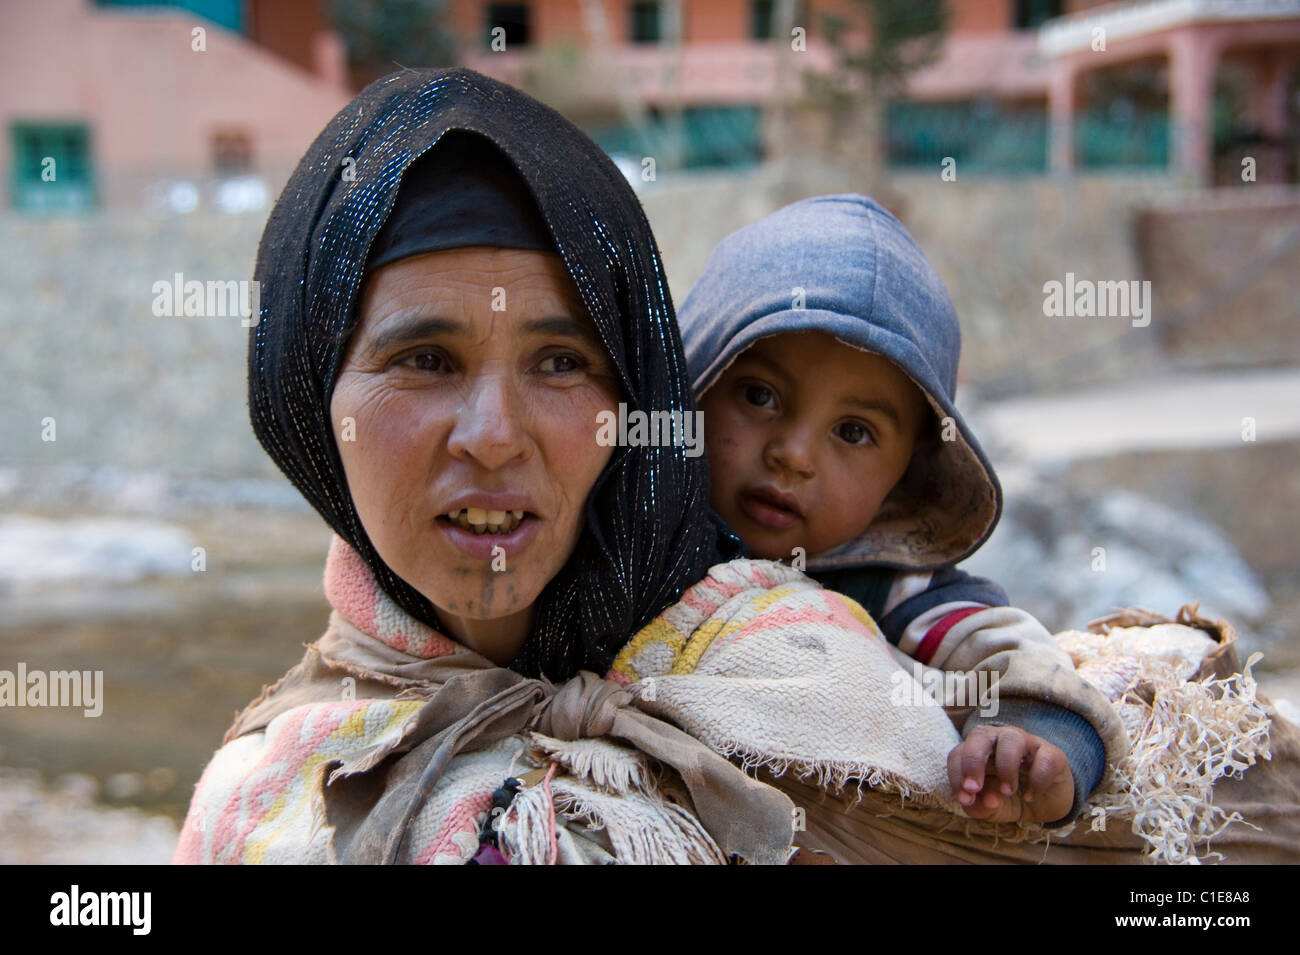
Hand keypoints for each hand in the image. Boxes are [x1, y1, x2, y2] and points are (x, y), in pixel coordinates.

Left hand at [947, 725, 1073, 823]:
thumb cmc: (1010, 799)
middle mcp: (1000, 740)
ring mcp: (1028, 744)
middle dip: (973, 760)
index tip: (965, 799)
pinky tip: (1031, 796)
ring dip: (1005, 767)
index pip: (959, 752)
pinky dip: (1037, 780)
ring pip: (1012, 738)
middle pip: (981, 734)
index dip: (957, 774)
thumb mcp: (991, 809)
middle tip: (974, 788)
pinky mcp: (1053, 754)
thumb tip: (986, 800)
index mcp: (979, 751)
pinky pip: (1045, 758)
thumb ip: (980, 807)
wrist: (1046, 804)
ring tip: (1007, 792)